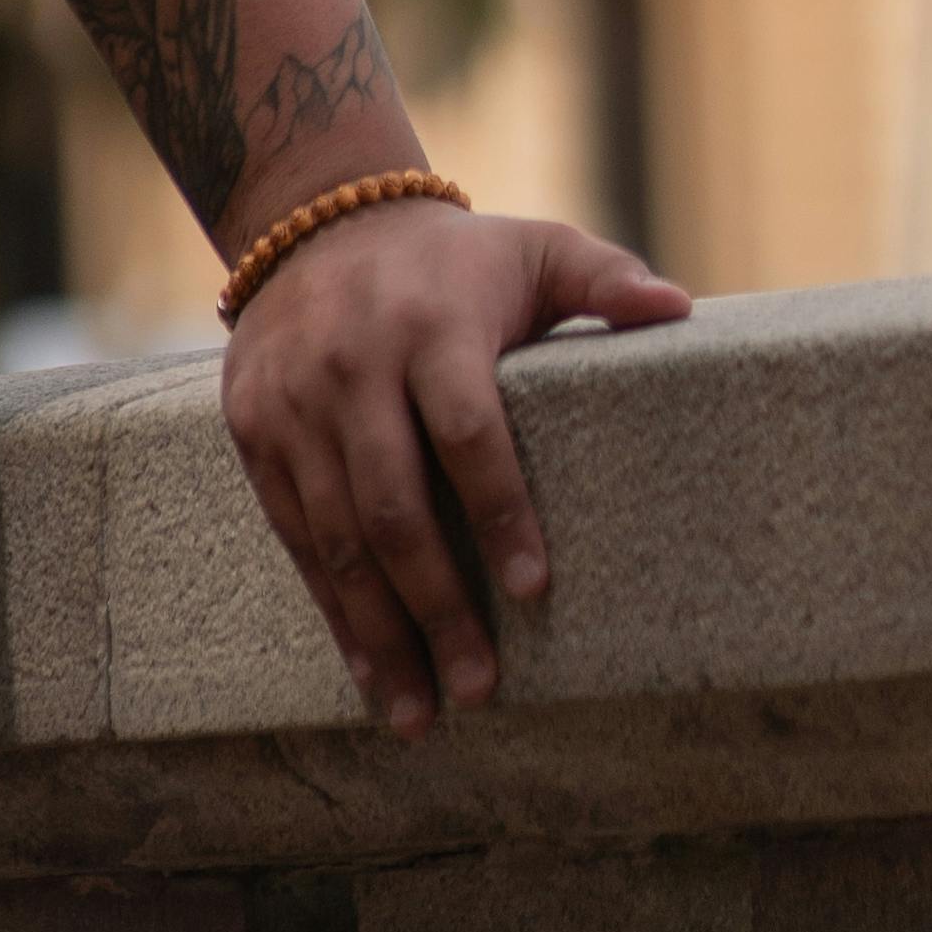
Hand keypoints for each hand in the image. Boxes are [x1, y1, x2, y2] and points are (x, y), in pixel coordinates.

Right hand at [220, 201, 690, 736]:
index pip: (467, 429)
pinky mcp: (252, 426)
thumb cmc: (457, 259)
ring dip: (379, 632)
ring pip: (334, 534)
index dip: (499, 510)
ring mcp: (293, 400)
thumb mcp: (535, 248)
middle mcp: (352, 362)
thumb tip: (679, 310)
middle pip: (393, 502)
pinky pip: (293, 531)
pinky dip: (331, 607)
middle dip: (437, 605)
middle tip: (482, 690)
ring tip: (422, 713)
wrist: (315, 218)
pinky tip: (368, 668)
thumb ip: (605, 279)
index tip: (536, 589)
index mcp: (431, 322)